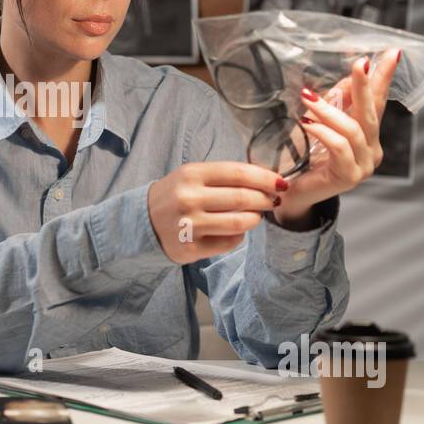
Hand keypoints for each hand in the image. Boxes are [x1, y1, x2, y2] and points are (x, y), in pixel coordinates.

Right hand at [148, 161, 284, 263]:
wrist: (142, 221)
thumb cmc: (175, 194)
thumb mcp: (192, 176)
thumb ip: (224, 177)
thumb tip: (266, 181)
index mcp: (191, 175)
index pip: (237, 173)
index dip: (264, 178)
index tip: (280, 182)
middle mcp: (189, 199)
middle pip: (242, 198)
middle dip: (265, 199)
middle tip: (273, 201)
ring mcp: (188, 226)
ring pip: (239, 223)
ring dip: (255, 219)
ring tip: (256, 216)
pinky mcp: (189, 249)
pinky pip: (228, 243)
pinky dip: (239, 237)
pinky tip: (236, 231)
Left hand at [276, 48, 400, 223]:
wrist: (293, 194)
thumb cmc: (306, 158)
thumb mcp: (322, 123)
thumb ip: (337, 102)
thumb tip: (348, 76)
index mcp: (369, 136)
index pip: (379, 102)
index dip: (384, 78)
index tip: (392, 53)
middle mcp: (372, 150)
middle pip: (371, 112)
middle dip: (365, 85)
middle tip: (359, 63)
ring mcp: (364, 165)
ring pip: (353, 129)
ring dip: (329, 110)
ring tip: (307, 97)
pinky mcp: (349, 177)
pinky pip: (339, 147)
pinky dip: (323, 132)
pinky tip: (307, 124)